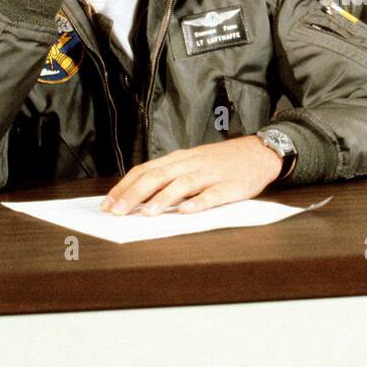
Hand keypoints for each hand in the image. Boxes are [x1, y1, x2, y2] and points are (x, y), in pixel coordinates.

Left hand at [100, 135, 284, 215]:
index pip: (145, 170)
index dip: (124, 187)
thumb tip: (139, 196)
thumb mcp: (192, 162)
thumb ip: (170, 176)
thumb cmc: (222, 162)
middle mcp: (191, 164)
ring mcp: (211, 174)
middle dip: (133, 195)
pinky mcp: (230, 186)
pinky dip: (198, 203)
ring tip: (144, 214)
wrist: (259, 153)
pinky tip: (185, 212)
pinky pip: (212, 195)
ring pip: (181, 185)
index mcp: (179, 159)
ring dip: (161, 199)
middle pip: (157, 177)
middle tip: (116, 212)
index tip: (107, 203)